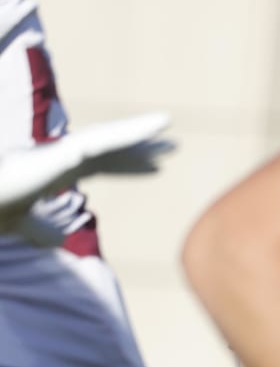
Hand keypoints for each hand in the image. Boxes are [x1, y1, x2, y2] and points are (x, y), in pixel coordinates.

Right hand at [0, 113, 174, 239]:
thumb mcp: (19, 224)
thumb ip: (39, 230)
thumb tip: (60, 242)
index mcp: (53, 170)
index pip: (100, 165)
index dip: (128, 166)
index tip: (157, 168)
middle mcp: (60, 156)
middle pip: (111, 151)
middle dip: (141, 150)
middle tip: (173, 148)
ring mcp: (62, 152)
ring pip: (111, 141)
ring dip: (142, 135)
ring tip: (170, 128)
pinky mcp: (65, 153)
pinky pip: (107, 139)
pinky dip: (135, 131)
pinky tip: (161, 124)